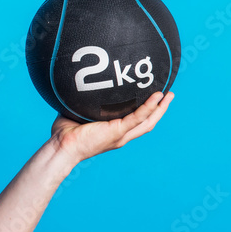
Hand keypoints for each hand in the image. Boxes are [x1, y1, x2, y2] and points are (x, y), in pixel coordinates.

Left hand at [50, 91, 174, 164]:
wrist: (61, 147)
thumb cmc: (65, 134)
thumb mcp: (77, 114)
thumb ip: (82, 102)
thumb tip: (77, 84)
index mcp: (114, 132)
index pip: (135, 122)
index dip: (146, 112)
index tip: (152, 99)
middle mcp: (121, 135)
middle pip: (147, 122)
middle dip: (159, 109)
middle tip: (168, 94)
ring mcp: (121, 134)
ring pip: (147, 121)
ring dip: (160, 108)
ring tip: (168, 94)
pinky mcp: (117, 132)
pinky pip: (137, 118)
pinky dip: (148, 107)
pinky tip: (157, 97)